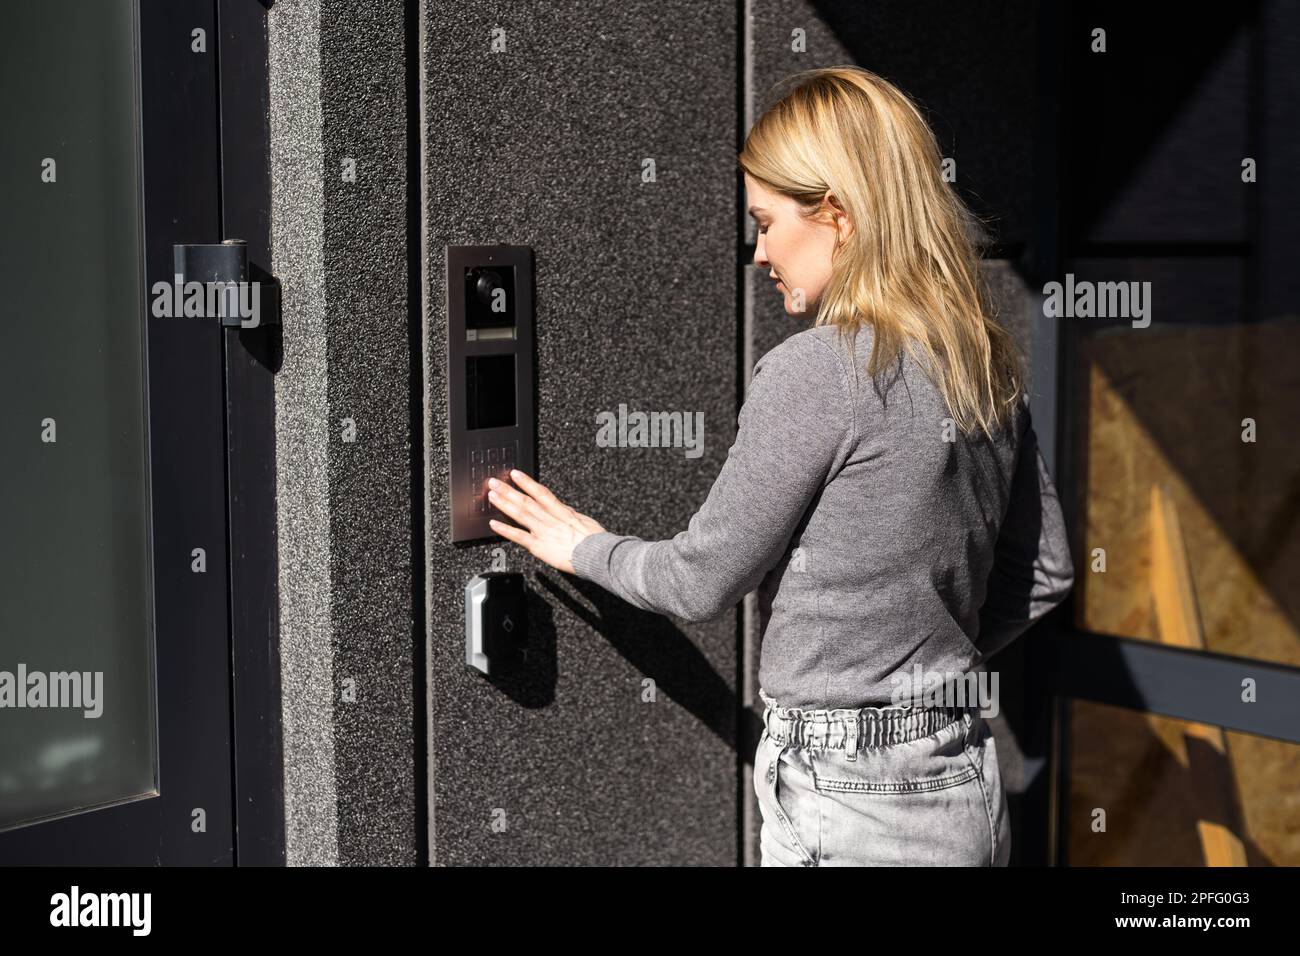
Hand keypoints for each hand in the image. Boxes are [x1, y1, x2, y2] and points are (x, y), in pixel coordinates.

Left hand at [486, 469, 606, 572]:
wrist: (598, 554)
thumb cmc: (596, 541)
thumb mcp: (585, 521)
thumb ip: (571, 515)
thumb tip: (564, 508)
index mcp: (562, 512)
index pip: (541, 493)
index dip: (526, 482)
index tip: (514, 474)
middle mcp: (550, 519)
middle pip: (526, 501)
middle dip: (508, 490)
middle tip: (493, 482)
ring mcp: (543, 532)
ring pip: (520, 514)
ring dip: (504, 504)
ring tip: (491, 496)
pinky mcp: (539, 547)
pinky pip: (519, 537)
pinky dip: (505, 530)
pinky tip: (494, 524)